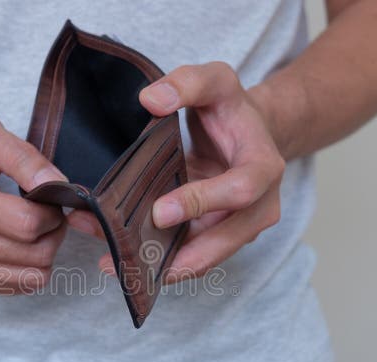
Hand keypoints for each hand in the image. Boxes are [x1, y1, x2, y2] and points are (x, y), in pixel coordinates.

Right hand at [0, 111, 68, 293]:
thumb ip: (23, 157)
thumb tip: (56, 185)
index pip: (28, 223)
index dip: (52, 210)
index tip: (48, 195)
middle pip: (35, 254)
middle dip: (54, 231)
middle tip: (46, 210)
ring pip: (33, 277)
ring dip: (45, 251)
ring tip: (33, 226)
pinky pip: (19, 286)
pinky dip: (29, 266)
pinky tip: (17, 241)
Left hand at [68, 62, 283, 281]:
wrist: (246, 132)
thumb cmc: (231, 109)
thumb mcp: (215, 80)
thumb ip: (188, 83)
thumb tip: (150, 100)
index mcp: (263, 167)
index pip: (240, 190)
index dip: (201, 202)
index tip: (160, 211)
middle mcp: (258, 207)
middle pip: (224, 242)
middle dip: (180, 257)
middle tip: (132, 260)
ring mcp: (236, 228)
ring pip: (202, 259)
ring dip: (159, 266)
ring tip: (113, 265)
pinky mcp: (213, 238)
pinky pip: (186, 256)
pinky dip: (153, 261)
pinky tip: (116, 258)